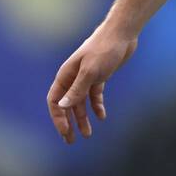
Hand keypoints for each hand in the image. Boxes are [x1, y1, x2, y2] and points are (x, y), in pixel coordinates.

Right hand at [46, 21, 137, 143]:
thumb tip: (62, 107)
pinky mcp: (99, 76)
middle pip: (66, 105)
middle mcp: (73, 77)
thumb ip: (77, 90)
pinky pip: (94, 96)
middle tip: (70, 142)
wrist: (121, 34)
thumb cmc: (103, 50)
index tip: (65, 132)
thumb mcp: (90, 72)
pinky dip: (97, 107)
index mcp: (65, 75)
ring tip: (88, 134)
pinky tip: (102, 116)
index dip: (58, 118)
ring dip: (83, 118)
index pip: (54, 101)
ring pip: (81, 102)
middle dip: (68, 123)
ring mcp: (86, 77)